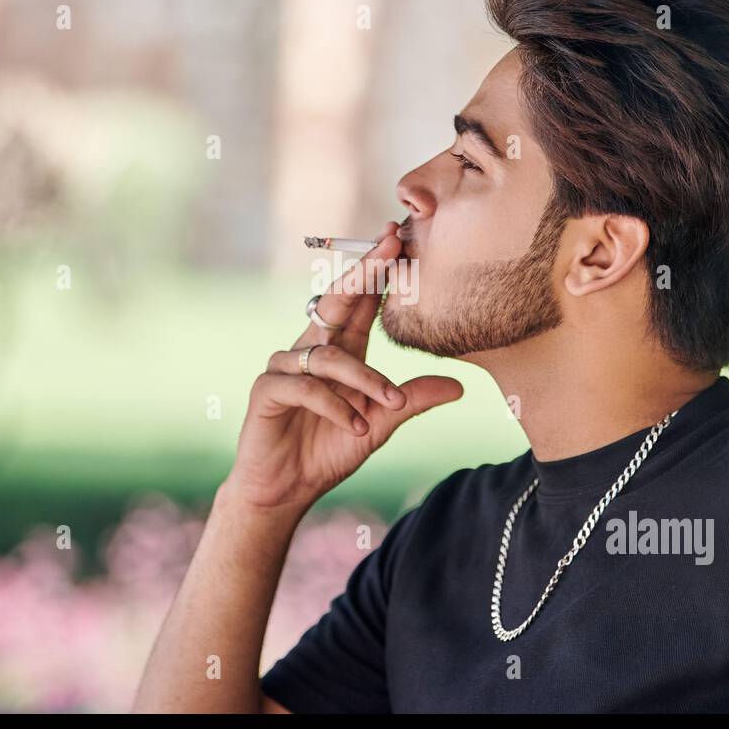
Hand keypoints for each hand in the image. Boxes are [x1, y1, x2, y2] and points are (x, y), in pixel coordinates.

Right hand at [227, 220, 463, 509]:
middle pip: (336, 299)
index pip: (360, 301)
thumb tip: (460, 387)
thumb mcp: (380, 424)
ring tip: (389, 405)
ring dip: (364, 380)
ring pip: (329, 356)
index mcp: (340, 349)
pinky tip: (355, 427)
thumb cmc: (330, 450)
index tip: (401, 238)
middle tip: (391, 245)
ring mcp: (286, 366)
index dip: (379, 270)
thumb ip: (412, 400)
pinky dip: (335, 406)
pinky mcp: (267, 390)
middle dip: (365, 271)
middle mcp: (311, 349)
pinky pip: (306, 387)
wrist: (287, 490)